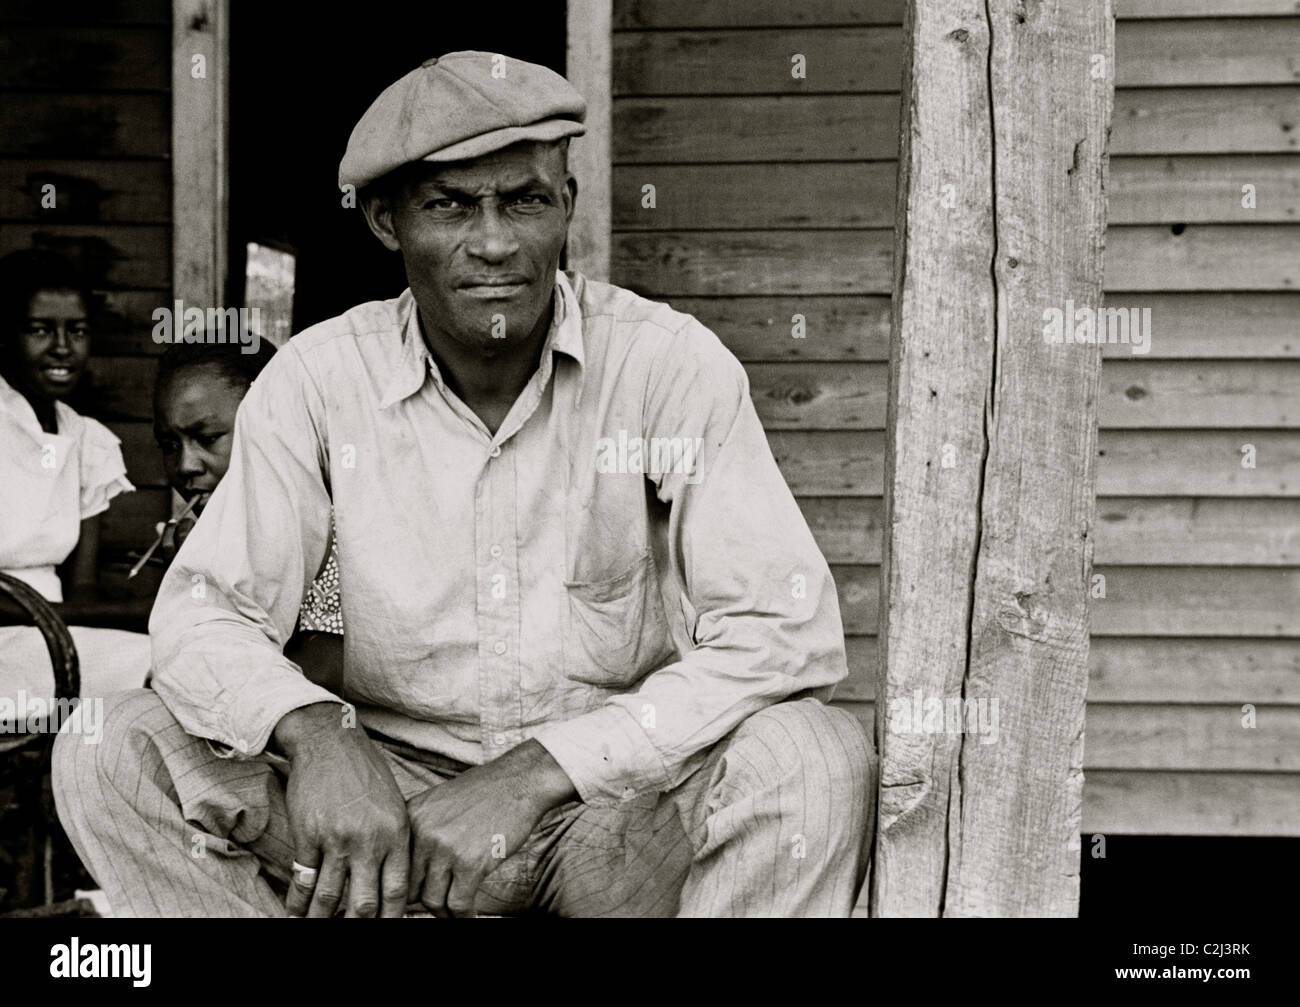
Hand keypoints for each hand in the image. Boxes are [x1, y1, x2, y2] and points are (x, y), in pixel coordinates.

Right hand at [273, 703, 409, 917]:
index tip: (386, 928)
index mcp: (396, 833)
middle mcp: (368, 840)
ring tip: (318, 931)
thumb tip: (396, 885)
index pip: (398, 892)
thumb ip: (396, 844)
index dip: (392, 919)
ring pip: (329, 898)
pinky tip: (296, 915)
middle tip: (353, 933)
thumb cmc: (366, 774)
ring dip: (322, 922)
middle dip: (358, 927)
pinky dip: (297, 904)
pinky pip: (302, 880)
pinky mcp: (308, 834)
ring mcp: (336, 838)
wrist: (330, 742)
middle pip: (364, 904)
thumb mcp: (395, 805)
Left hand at [406, 740, 575, 916]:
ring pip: (433, 901)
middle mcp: (422, 833)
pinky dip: (464, 916)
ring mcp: (446, 849)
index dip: (407, 886)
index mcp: (411, 817)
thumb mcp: (439, 802)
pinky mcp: (471, 863)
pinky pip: (459, 904)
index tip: (415, 897)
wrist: (519, 781)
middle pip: (411, 887)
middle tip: (438, 906)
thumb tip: (412, 871)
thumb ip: (420, 832)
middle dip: (425, 900)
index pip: (396, 866)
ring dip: (446, 912)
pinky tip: (470, 915)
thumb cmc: (484, 792)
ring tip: (455, 913)